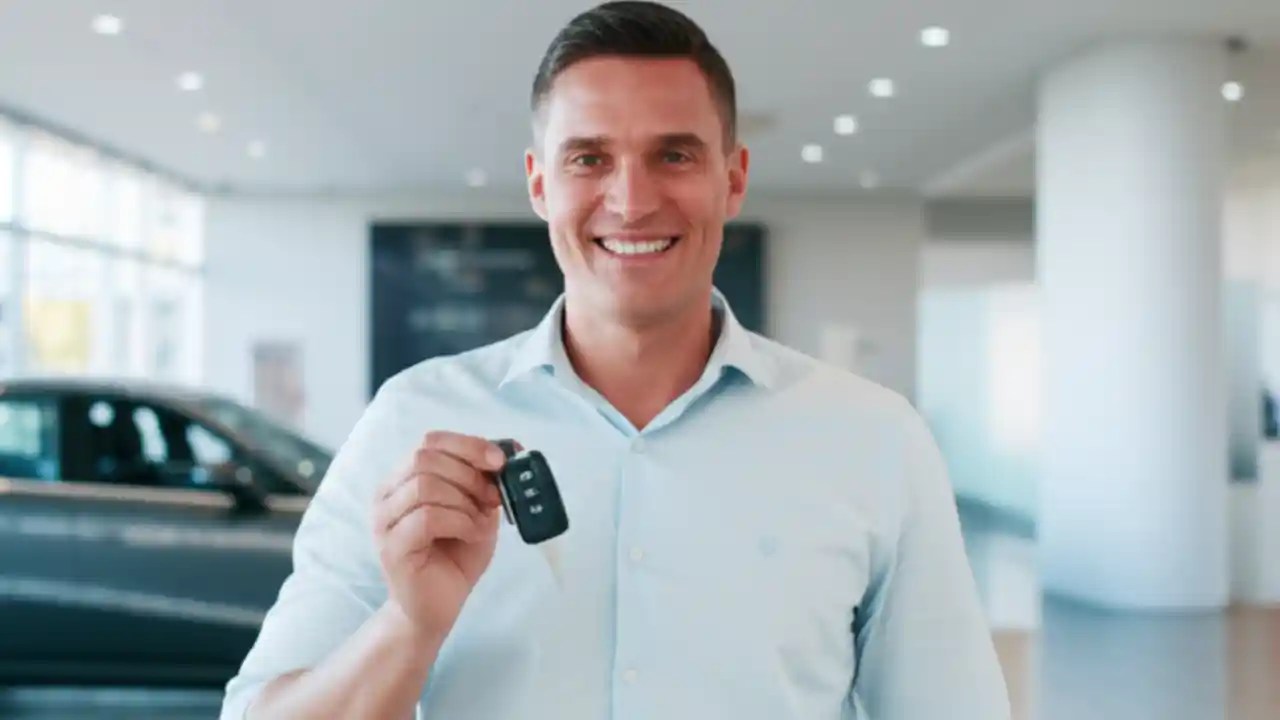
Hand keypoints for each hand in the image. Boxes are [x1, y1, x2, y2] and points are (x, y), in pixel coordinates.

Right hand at [373, 431, 508, 634]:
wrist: (437, 608)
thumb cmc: (455, 557)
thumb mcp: (477, 510)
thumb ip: (485, 481)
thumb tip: (511, 449)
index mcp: (403, 480)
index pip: (430, 441)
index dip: (468, 445)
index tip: (499, 461)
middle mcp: (387, 496)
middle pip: (425, 458)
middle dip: (469, 475)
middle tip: (492, 499)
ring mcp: (385, 522)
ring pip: (426, 485)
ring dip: (465, 501)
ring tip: (480, 523)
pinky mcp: (392, 548)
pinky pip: (428, 518)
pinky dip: (460, 522)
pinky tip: (472, 535)